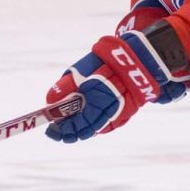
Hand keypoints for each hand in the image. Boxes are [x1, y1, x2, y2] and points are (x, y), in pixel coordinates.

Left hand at [45, 31, 175, 142]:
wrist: (140, 58)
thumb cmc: (108, 62)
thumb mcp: (82, 70)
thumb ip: (66, 87)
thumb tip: (50, 102)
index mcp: (96, 104)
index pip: (76, 125)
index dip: (62, 129)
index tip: (51, 129)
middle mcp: (109, 113)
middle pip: (86, 130)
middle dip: (71, 132)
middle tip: (58, 132)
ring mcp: (120, 114)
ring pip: (97, 127)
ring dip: (83, 128)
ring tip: (71, 128)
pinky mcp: (128, 112)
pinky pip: (108, 123)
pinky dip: (96, 123)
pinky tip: (88, 120)